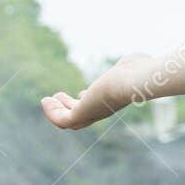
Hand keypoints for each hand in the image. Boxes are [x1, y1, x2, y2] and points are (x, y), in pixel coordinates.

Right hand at [41, 52, 157, 129]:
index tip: (80, 94)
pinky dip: (51, 113)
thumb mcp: (129, 66)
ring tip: (47, 100)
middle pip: (82, 115)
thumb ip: (126, 66)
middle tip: (57, 97)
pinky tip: (45, 101)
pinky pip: (62, 120)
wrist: (139, 80)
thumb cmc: (139, 70)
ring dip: (56, 111)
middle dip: (68, 107)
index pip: (97, 106)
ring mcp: (92, 113)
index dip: (87, 101)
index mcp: (113, 99)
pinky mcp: (82, 114)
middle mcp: (103, 109)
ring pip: (70, 120)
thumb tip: (127, 63)